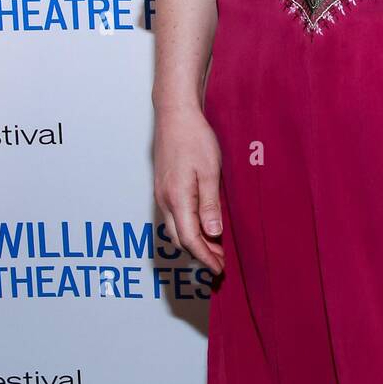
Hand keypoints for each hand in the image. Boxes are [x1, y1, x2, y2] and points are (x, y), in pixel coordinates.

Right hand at [154, 102, 224, 276]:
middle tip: (221, 262)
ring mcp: (161, 194)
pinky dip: (187, 228)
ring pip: (175, 230)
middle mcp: (165, 200)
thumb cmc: (194, 138)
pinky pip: (173, 217)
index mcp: (177, 198)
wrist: (174, 114)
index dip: (205, 257)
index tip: (219, 269)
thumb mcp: (210, 171)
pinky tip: (202, 225)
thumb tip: (213, 234)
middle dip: (200, 254)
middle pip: (180, 239)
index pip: (190, 239)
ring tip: (215, 247)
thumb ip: (210, 204)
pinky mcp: (163, 187)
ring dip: (194, 242)